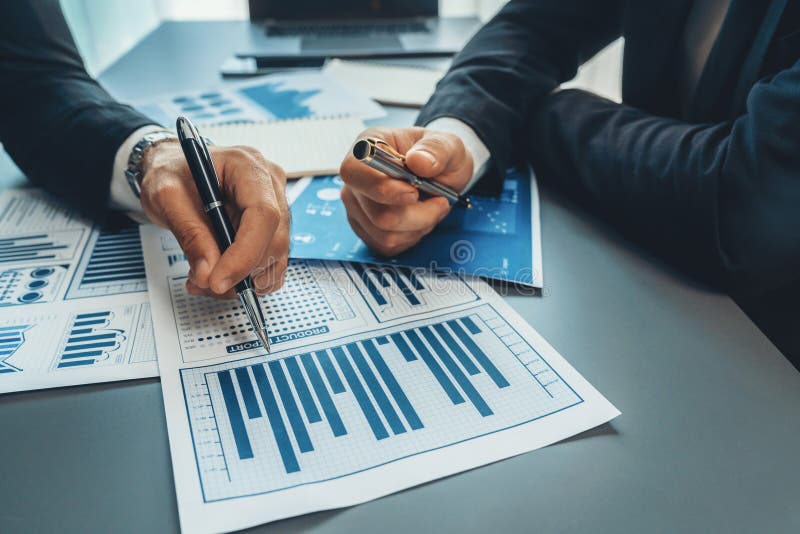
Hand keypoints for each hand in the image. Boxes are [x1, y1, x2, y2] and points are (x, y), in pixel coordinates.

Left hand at [139, 140, 288, 298]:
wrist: (176, 171)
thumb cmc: (172, 172)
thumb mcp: (167, 196)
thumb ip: (189, 234)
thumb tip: (207, 274)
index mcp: (248, 166)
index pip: (263, 214)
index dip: (245, 253)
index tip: (219, 280)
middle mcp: (269, 185)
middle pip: (273, 240)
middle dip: (239, 272)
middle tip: (202, 282)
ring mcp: (276, 207)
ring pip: (274, 258)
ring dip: (241, 280)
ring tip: (202, 277)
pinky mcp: (272, 229)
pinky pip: (269, 264)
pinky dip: (245, 279)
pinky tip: (216, 273)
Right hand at [339, 127, 472, 255]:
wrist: (442, 174)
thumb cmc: (438, 156)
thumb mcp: (448, 144)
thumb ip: (436, 149)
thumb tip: (418, 161)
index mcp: (368, 146)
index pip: (354, 172)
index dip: (382, 189)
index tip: (414, 193)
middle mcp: (356, 179)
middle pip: (378, 214)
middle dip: (419, 214)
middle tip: (440, 200)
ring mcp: (356, 206)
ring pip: (386, 235)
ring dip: (419, 227)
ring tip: (432, 208)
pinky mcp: (364, 229)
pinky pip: (386, 246)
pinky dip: (411, 237)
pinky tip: (419, 219)